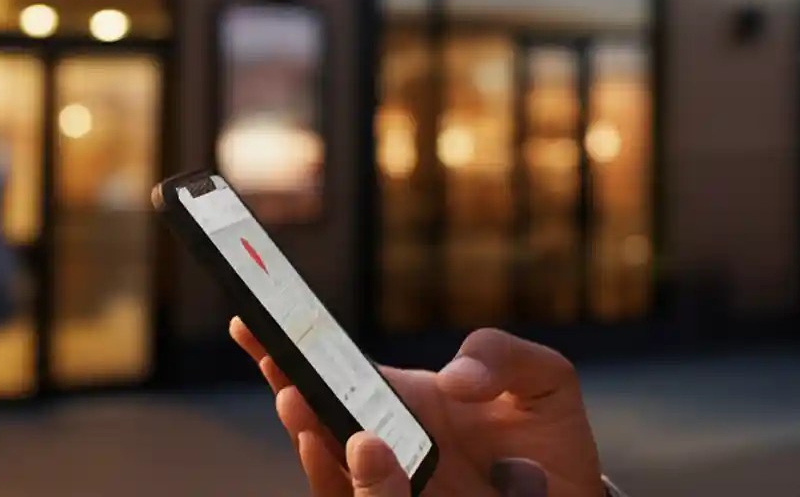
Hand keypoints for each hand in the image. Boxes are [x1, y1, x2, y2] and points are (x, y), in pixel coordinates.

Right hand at [230, 318, 604, 496]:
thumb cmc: (549, 437)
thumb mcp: (542, 379)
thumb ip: (502, 354)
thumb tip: (454, 380)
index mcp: (400, 404)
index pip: (331, 377)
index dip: (286, 351)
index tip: (250, 319)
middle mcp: (387, 448)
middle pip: (317, 424)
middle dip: (291, 395)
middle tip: (280, 371)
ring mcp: (397, 487)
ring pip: (336, 474)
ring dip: (315, 439)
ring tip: (304, 405)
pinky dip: (360, 485)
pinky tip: (363, 451)